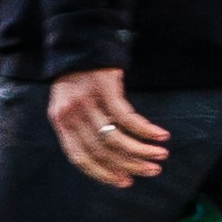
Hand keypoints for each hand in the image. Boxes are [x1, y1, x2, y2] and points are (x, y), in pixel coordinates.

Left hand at [49, 62, 168, 186]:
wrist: (81, 40)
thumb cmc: (79, 77)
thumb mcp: (72, 105)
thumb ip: (82, 129)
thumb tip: (109, 159)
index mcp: (60, 123)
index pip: (80, 158)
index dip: (103, 173)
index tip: (124, 181)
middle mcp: (71, 115)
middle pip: (101, 151)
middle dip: (130, 165)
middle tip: (151, 171)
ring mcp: (87, 101)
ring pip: (115, 138)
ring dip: (141, 151)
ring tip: (160, 156)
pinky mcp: (105, 88)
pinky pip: (128, 118)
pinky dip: (146, 130)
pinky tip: (160, 136)